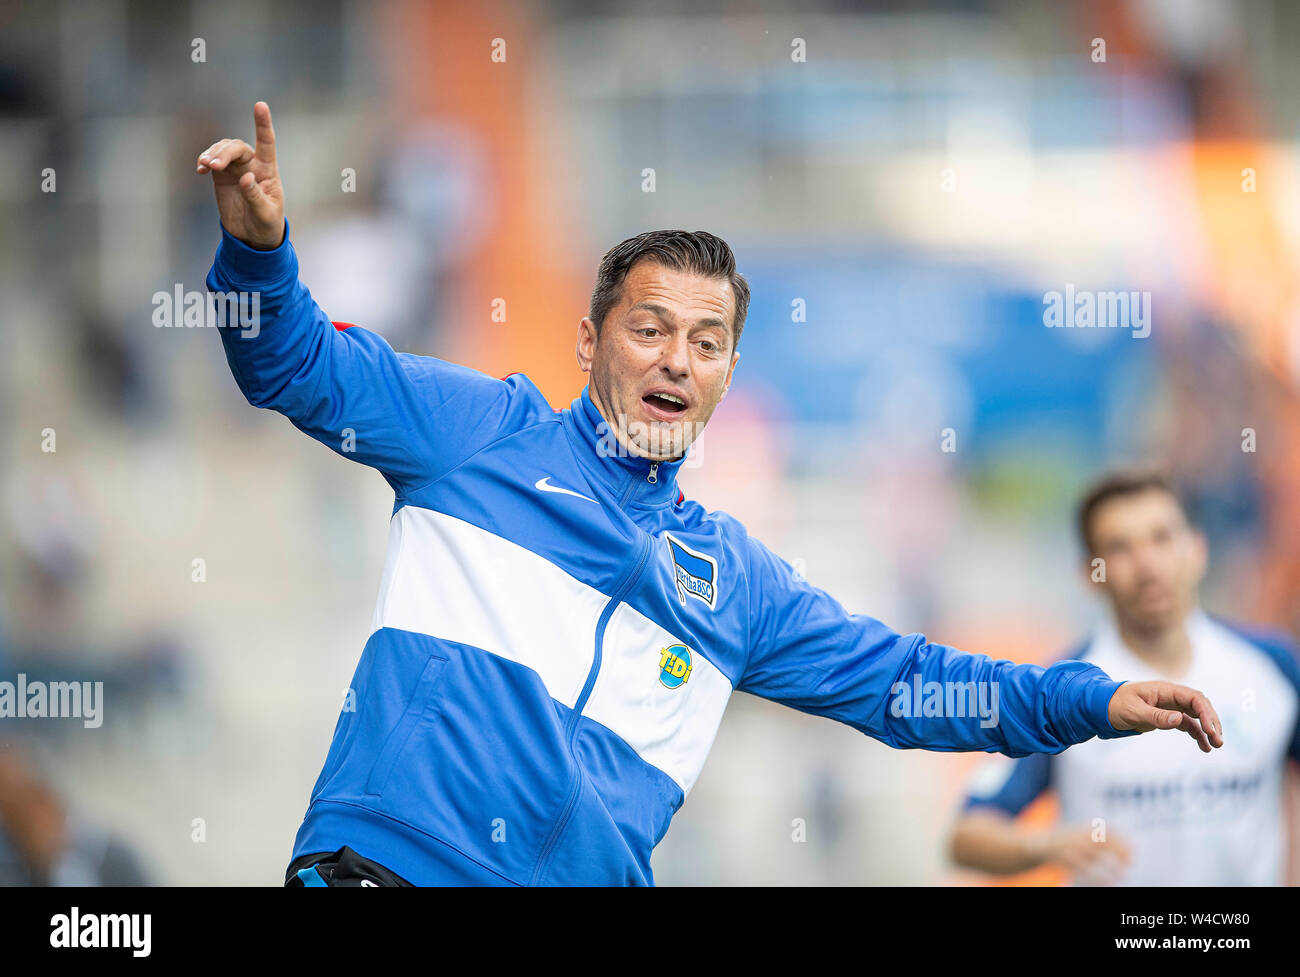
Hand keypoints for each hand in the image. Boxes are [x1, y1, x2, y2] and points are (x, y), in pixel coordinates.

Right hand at [196, 101, 284, 249]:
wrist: (253, 237)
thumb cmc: (266, 225)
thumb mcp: (265, 214)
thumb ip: (255, 196)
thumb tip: (246, 177)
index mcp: (268, 171)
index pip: (267, 143)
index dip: (263, 124)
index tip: (260, 105)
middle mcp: (252, 165)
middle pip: (237, 147)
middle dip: (224, 152)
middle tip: (213, 165)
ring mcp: (236, 169)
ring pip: (223, 150)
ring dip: (213, 154)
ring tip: (205, 166)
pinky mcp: (222, 176)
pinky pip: (211, 160)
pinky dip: (204, 161)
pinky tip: (201, 168)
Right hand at [1033, 824, 1130, 884]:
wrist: (1037, 844)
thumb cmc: (1065, 842)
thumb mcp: (1081, 835)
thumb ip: (1099, 839)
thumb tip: (1126, 849)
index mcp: (1084, 829)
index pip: (1108, 832)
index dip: (1121, 842)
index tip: (1133, 853)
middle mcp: (1077, 836)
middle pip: (1102, 842)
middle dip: (1118, 851)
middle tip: (1130, 863)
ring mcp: (1069, 847)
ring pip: (1093, 857)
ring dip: (1109, 867)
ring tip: (1122, 876)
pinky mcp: (1061, 859)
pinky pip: (1081, 869)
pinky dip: (1095, 877)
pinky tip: (1107, 883)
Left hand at [1107, 680, 1222, 751]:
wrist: (1101, 707)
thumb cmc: (1115, 705)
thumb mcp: (1134, 712)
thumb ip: (1157, 716)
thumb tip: (1180, 719)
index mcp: (1164, 690)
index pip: (1194, 698)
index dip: (1206, 713)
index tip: (1211, 730)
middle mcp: (1170, 696)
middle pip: (1200, 705)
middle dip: (1212, 721)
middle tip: (1218, 740)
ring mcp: (1170, 706)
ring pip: (1196, 715)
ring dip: (1208, 729)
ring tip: (1216, 746)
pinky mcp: (1167, 716)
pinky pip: (1187, 724)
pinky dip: (1197, 734)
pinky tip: (1204, 747)